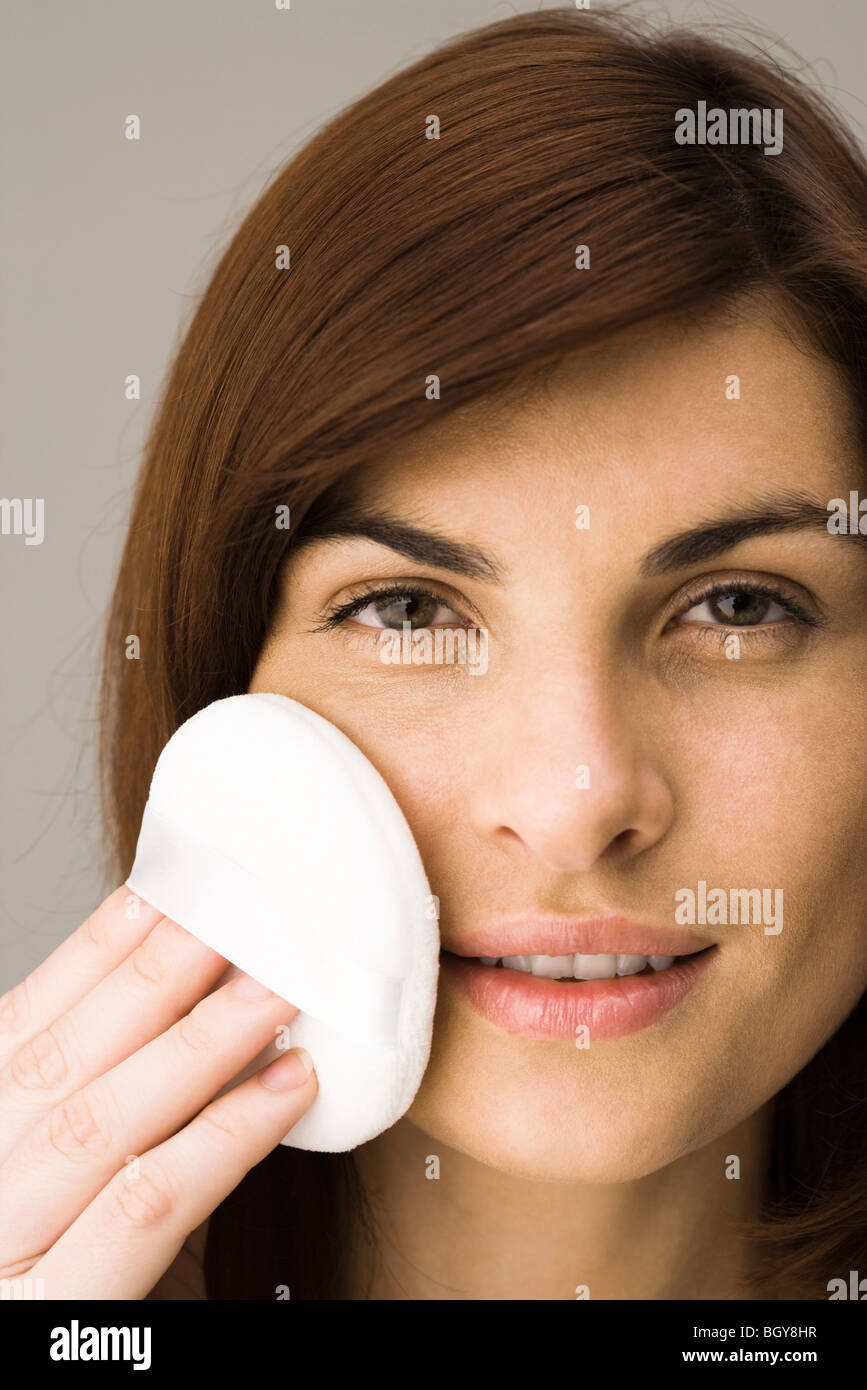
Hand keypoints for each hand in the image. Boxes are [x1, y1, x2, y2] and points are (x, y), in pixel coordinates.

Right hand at [0, 885, 315, 1298]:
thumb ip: (116, 1126)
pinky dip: (221, 1138)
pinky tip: (286, 1089)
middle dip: (154, 978)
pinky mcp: (51, 1325)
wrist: (55, 1369)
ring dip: (199, 1042)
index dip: (94, 953)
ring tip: (278, 987)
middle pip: (56, 1064)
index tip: (168, 887)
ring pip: (98, 1123)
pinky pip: (142, 1208)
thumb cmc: (72, 1293)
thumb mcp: (72, 1203)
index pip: (20, 1031)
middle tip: (242, 913)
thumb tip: (204, 1019)